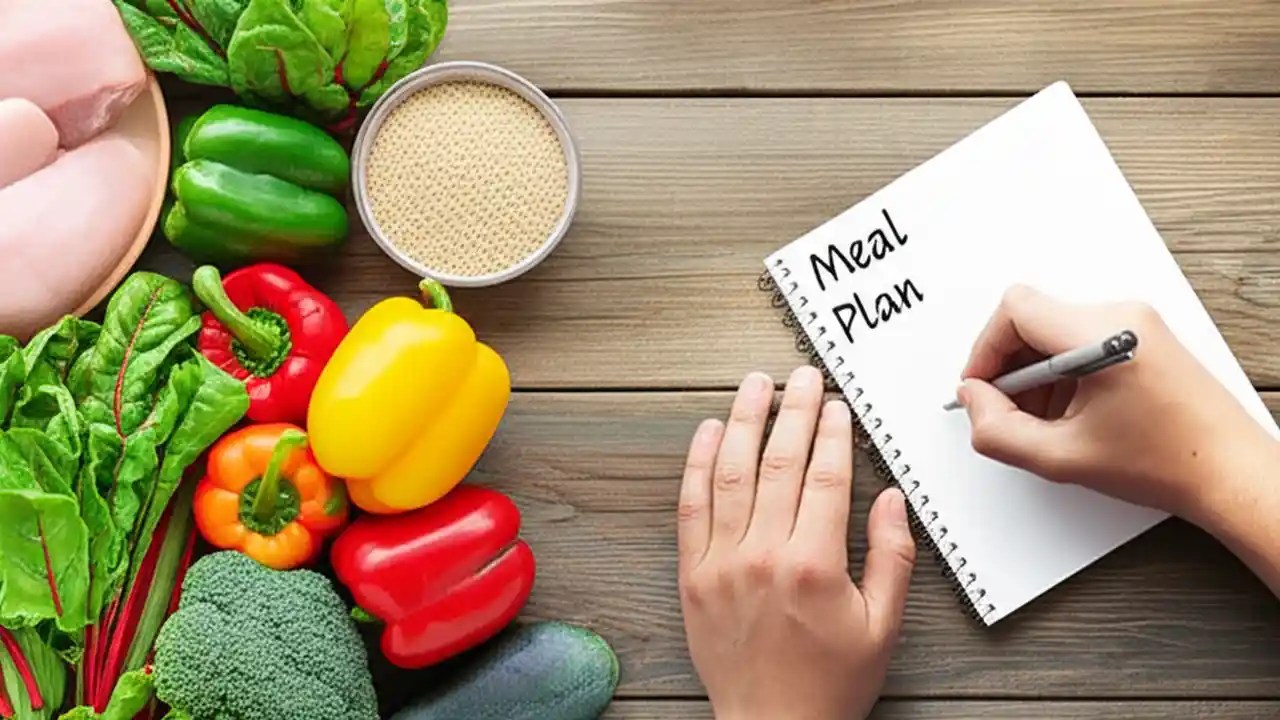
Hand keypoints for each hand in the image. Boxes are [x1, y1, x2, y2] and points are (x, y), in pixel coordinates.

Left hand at [677, 366, 915, 719]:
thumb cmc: (827, 685)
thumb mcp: (882, 625)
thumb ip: (890, 557)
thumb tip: (890, 499)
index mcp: (812, 565)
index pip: (823, 476)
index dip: (831, 432)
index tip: (836, 406)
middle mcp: (762, 555)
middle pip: (777, 462)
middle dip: (792, 411)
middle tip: (801, 377)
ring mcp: (721, 562)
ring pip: (731, 473)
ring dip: (743, 421)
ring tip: (754, 385)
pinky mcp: (693, 574)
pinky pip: (691, 506)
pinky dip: (699, 464)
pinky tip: (709, 433)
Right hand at [956, 284, 1276, 522]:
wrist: (1230, 472)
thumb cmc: (1170, 463)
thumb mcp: (1062, 457)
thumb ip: (998, 430)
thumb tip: (973, 401)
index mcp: (1104, 335)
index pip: (1015, 309)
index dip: (984, 349)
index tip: (980, 386)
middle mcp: (1122, 316)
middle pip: (1031, 318)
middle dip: (1009, 367)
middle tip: (1008, 411)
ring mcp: (1137, 323)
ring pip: (1053, 331)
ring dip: (1035, 374)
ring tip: (1047, 421)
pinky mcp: (1142, 337)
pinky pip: (1079, 340)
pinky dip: (1061, 374)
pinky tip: (1070, 414)